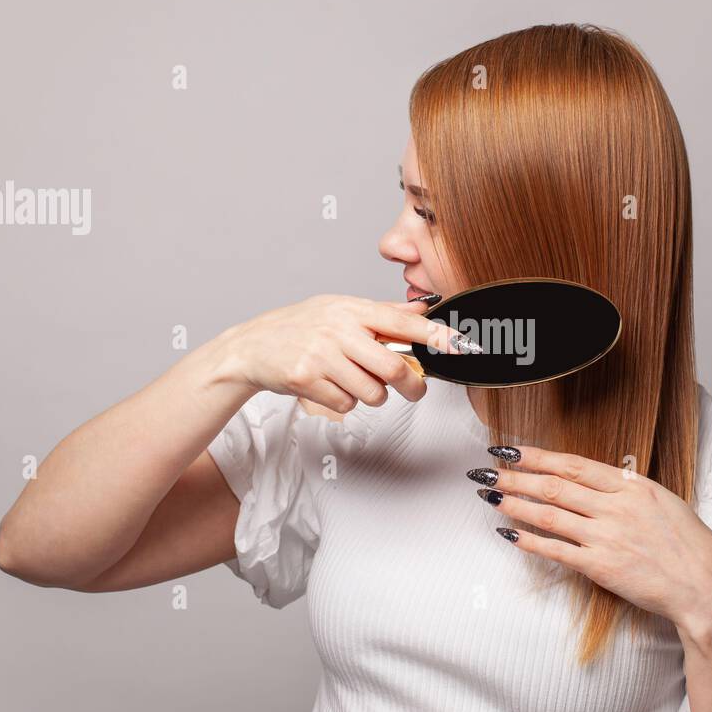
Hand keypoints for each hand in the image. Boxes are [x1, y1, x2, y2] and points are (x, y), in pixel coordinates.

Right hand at [218, 295, 463, 412]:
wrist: (251, 347)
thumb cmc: (299, 328)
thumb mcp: (338, 309)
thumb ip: (381, 314)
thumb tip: (423, 310)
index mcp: (350, 309)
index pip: (402, 321)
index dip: (434, 334)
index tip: (460, 344)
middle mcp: (337, 329)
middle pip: (393, 366)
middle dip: (411, 385)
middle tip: (414, 389)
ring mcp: (321, 355)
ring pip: (372, 391)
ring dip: (371, 395)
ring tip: (353, 381)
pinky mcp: (306, 379)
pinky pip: (346, 403)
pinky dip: (345, 401)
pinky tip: (329, 386)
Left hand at [471, 444, 711, 643]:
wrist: (706, 587)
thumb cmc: (688, 546)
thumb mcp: (662, 502)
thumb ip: (625, 491)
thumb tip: (588, 482)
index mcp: (633, 486)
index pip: (573, 463)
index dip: (536, 455)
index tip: (509, 448)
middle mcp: (617, 507)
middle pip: (554, 485)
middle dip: (515, 476)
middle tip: (486, 470)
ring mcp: (608, 537)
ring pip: (549, 514)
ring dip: (515, 503)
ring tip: (490, 496)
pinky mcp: (602, 568)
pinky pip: (556, 550)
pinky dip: (529, 540)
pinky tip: (508, 533)